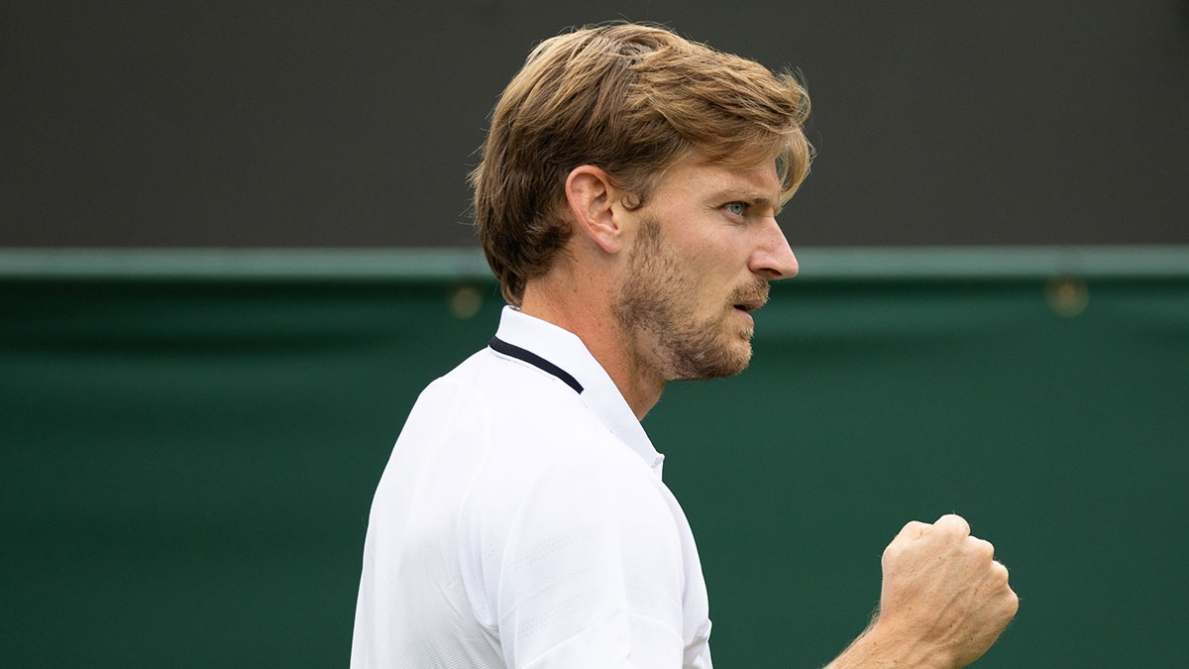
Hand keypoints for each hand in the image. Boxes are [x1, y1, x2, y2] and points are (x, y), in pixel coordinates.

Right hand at [872, 514, 1018, 667]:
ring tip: (952, 605)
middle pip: (974, 550)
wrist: (917, 644)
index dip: (941, 546)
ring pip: (988, 573)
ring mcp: (997, 577)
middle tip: (941, 588)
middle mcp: (981, 550)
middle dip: (961, 564)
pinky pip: (998, 597)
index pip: (955, 528)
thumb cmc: (901, 598)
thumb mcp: (894, 554)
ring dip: (975, 584)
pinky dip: (985, 605)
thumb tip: (933, 529)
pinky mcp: (1008, 602)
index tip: (933, 565)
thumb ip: (916, 531)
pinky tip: (965, 616)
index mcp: (953, 534)